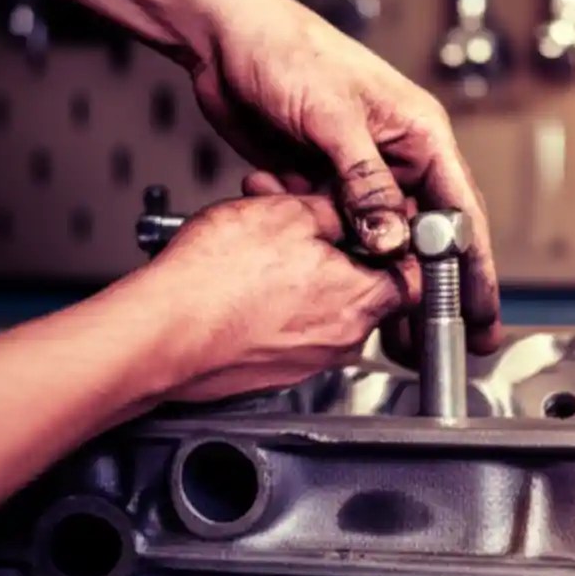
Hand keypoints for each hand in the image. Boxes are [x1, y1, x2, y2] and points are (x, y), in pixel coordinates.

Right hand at [131, 195, 416, 400]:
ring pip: (321, 301)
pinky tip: (243, 271)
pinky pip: (289, 324)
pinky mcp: (273, 368)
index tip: (379, 220)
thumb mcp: (289, 212)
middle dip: (333, 242)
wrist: (160, 333)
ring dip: (299, 265)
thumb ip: (338, 208)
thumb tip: (356, 206)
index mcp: (362, 300)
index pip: (414, 273)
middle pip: (363, 283)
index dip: (398, 239)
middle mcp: (343, 339)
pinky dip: (275, 295)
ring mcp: (307, 359)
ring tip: (259, 237)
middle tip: (300, 214)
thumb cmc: (216, 280)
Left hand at [187, 0, 501, 355]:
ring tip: (399, 334)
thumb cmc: (286, 48)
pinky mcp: (322, 184)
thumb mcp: (332, 116)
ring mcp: (358, 173)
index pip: (459, 210)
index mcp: (417, 132)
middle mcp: (395, 156)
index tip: (481, 309)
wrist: (223, 39)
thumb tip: (390, 235)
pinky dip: (344, 262)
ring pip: (385, 241)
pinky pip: (342, 233)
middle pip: (426, 235)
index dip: (474, 265)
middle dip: (436, 288)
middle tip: (449, 338)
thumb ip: (364, 181)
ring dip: (389, 284)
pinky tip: (349, 294)